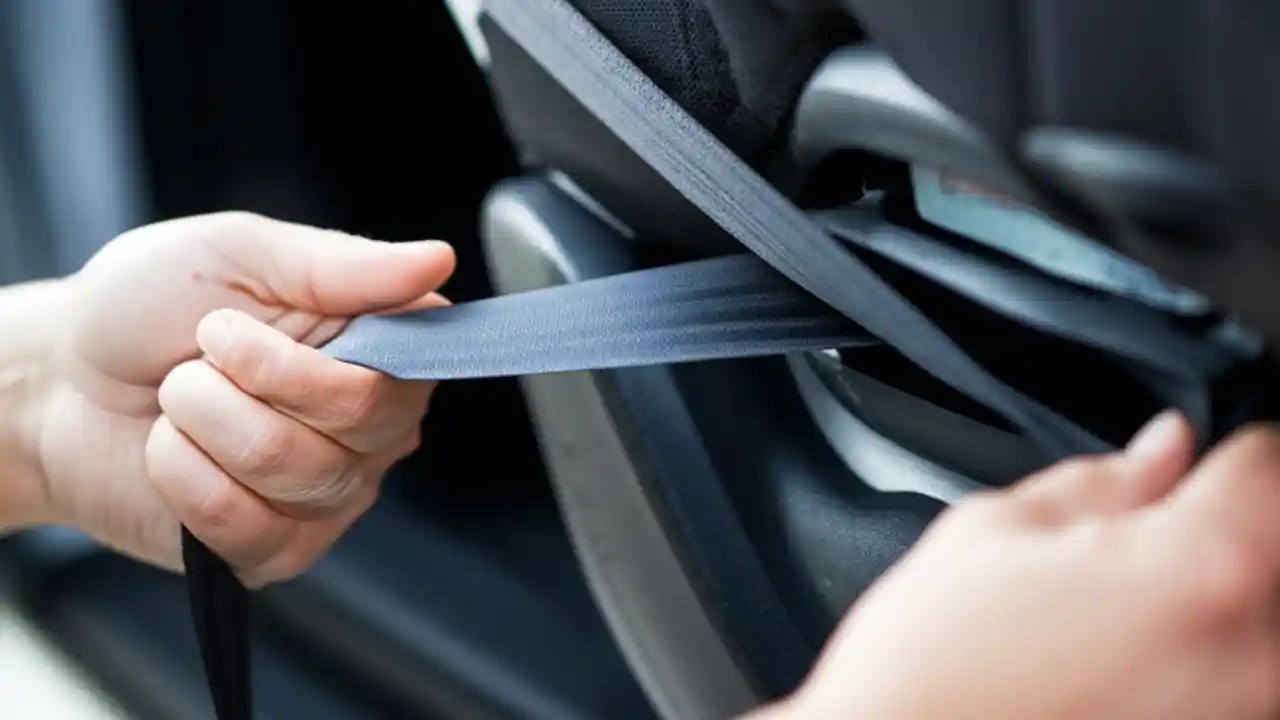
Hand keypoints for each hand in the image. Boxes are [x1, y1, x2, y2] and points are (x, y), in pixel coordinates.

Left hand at [33, 211, 454, 585]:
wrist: (61, 382)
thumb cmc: (150, 308)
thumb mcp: (242, 256)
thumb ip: (346, 266)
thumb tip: (440, 259)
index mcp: (377, 348)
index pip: (410, 368)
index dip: (324, 356)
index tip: (252, 326)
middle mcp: (372, 428)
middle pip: (356, 417)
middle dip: (249, 376)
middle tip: (203, 351)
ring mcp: (331, 495)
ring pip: (291, 465)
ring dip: (202, 418)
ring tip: (180, 398)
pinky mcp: (278, 551)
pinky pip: (246, 525)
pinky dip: (182, 477)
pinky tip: (173, 454)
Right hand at [762, 412, 1279, 719]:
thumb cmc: (926, 670)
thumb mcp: (991, 530)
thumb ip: (1101, 481)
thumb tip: (1162, 449)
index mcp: (1198, 566)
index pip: (1266, 462)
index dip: (1216, 452)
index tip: (1182, 467)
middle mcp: (1250, 653)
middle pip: (1265, 542)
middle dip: (1205, 528)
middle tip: (1118, 548)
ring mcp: (1239, 714)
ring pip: (1249, 617)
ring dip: (1196, 599)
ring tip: (1099, 620)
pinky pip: (1224, 679)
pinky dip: (1182, 660)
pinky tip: (1103, 667)